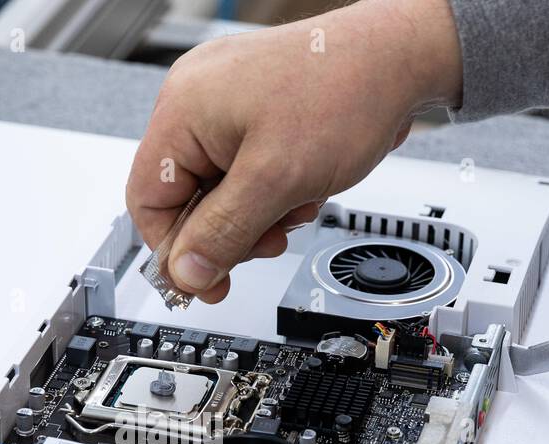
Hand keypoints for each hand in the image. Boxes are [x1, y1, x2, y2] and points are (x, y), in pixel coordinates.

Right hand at [126, 0, 462, 303]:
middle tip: (265, 242)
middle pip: (185, 197)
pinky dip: (271, 191)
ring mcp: (225, 102)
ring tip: (294, 205)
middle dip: (229, 229)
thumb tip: (187, 273)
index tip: (202, 281)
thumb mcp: (276, 181)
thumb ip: (224, 233)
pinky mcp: (254, 108)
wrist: (401, 56)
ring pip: (219, 189)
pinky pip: (245, 169)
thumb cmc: (346, 91)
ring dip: (256, 214)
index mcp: (183, 109)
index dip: (174, 249)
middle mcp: (196, 100)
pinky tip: (302, 187)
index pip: (148, 199)